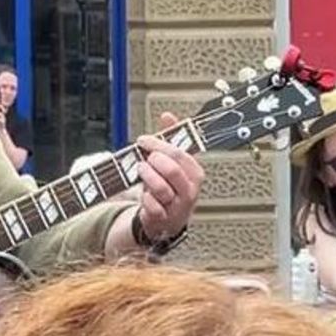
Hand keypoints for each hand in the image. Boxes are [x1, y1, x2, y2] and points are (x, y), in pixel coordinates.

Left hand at [134, 113, 204, 241]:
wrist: (165, 218)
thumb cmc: (169, 186)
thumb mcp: (172, 162)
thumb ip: (171, 139)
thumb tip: (168, 116)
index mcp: (194, 173)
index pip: (181, 154)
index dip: (159, 144)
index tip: (144, 140)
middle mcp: (189, 190)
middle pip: (173, 170)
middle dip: (154, 160)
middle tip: (145, 157)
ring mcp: (177, 206)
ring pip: (162, 188)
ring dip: (147, 177)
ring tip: (141, 170)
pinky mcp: (164, 218)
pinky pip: (153, 208)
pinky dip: (145, 199)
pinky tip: (144, 194)